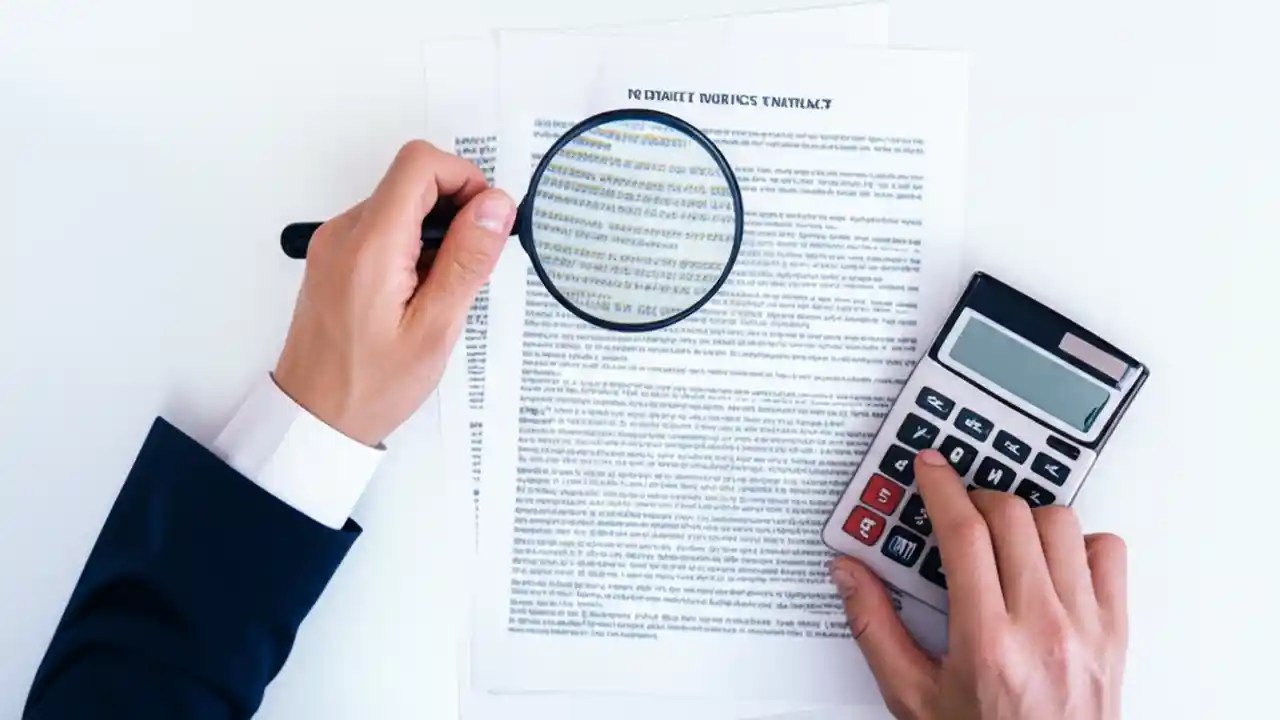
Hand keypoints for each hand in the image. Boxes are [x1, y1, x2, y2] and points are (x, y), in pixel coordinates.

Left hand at [273, 141, 514, 445]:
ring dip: (434, 230)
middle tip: (470, 264)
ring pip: (399, 203)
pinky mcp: (334, 257)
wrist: (314, 417)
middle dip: (454, 208)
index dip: (463, 178)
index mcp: (370, 245)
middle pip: (411, 179)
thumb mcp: (435, 328)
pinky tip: (418, 292)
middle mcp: (344, 233)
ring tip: (441, 289)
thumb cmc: (371, 384)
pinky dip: (412, 245)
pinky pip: (382, 227)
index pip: (419, 164)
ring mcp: (334, 243)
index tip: (485, 218)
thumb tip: (495, 205)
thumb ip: (467, 259)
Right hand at [829, 449, 1126, 719]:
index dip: (941, 487)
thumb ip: (875, 628)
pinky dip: (1081, 542)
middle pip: (1011, 516)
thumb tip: (851, 575)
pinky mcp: (1116, 631)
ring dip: (1026, 517)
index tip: (930, 468)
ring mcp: (1086, 626)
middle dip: (976, 497)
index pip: (964, 533)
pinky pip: (1110, 553)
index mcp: (987, 641)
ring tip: (1002, 535)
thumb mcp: (912, 697)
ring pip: (1061, 524)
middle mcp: (1042, 626)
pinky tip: (1053, 559)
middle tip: (956, 507)